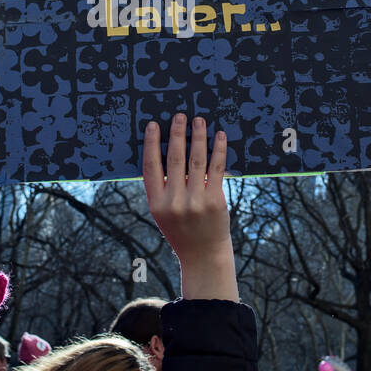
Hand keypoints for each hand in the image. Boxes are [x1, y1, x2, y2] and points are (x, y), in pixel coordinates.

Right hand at [142, 114, 237, 301]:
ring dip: (198, 137)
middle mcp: (174, 202)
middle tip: (180, 115)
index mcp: (156, 203)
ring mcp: (195, 201)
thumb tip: (166, 151)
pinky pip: (216, 169)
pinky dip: (218, 150)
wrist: (203, 255)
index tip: (153, 125)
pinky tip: (220, 136)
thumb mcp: (163, 213)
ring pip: (196, 160)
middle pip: (174, 159)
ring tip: (199, 121)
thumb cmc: (182, 230)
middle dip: (177, 134)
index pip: (150, 167)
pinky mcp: (215, 200)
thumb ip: (162, 188)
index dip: (151, 144)